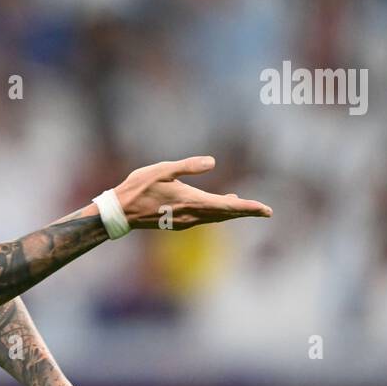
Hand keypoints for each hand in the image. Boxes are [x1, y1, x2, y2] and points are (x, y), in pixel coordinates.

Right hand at [113, 155, 271, 229]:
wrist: (119, 212)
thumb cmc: (138, 188)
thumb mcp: (162, 170)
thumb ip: (188, 166)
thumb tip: (212, 162)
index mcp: (192, 201)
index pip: (228, 207)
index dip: (249, 208)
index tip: (267, 211)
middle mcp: (192, 215)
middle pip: (226, 215)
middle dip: (246, 212)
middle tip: (265, 212)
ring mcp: (185, 221)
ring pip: (215, 218)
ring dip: (231, 212)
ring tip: (244, 206)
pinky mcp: (177, 223)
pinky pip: (204, 218)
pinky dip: (216, 213)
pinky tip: (217, 206)